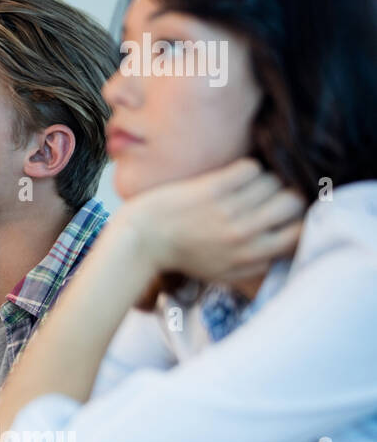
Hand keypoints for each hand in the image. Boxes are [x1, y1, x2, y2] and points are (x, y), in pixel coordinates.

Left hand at [118, 158, 304, 284]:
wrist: (141, 241)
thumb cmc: (181, 256)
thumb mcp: (222, 274)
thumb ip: (255, 267)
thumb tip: (283, 252)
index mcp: (249, 255)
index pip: (299, 232)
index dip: (300, 218)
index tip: (290, 212)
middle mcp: (243, 233)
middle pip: (294, 202)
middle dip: (288, 194)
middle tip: (273, 193)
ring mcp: (227, 210)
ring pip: (273, 181)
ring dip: (267, 179)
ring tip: (251, 184)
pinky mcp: (210, 189)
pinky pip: (249, 168)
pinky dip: (248, 168)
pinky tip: (235, 175)